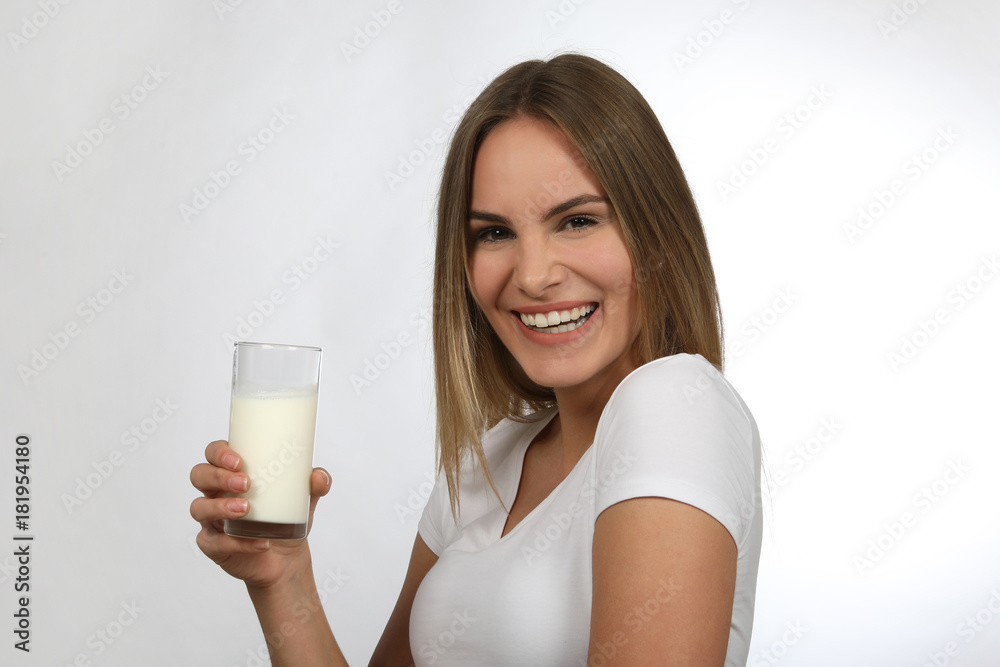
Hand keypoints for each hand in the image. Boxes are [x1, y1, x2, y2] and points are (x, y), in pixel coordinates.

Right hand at [190, 440, 331, 589]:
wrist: (286, 558)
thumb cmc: (286, 518)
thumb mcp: (304, 499)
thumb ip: (315, 485)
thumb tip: (320, 477)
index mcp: (232, 474)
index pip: (213, 453)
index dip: (219, 453)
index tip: (239, 460)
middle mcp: (215, 493)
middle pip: (200, 476)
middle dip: (219, 476)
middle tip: (245, 483)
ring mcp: (211, 520)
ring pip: (199, 507)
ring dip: (220, 506)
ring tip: (246, 509)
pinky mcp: (213, 545)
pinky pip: (214, 543)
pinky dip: (238, 543)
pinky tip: (260, 542)